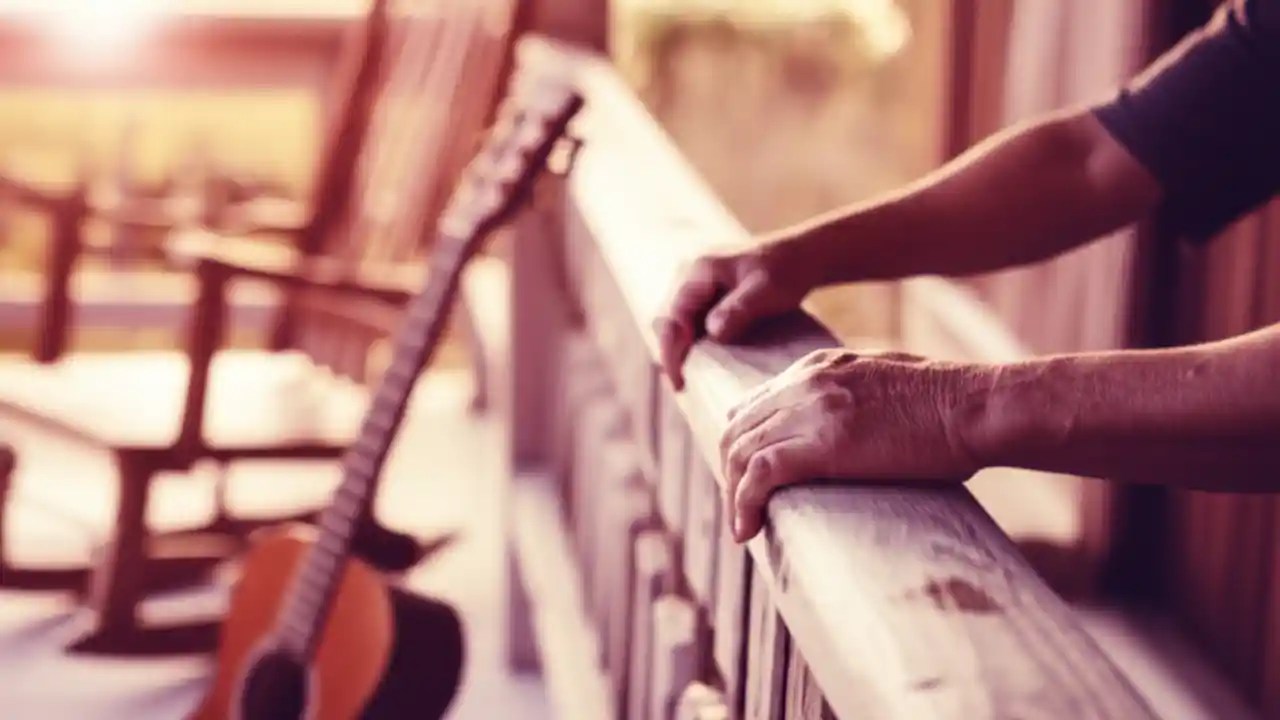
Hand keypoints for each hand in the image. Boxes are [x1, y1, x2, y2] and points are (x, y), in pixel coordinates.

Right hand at [656, 240, 816, 389]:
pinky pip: (691, 324)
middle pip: (667, 321)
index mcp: (699, 271)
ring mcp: (698, 288)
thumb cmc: (786, 270)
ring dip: (680, 351)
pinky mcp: (709, 298)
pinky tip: (701, 364)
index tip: (679, 380)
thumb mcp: (766, 289)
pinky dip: (693, 345)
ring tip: (687, 380)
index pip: (673, 316)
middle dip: (671, 353)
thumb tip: (713, 333)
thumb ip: (739, 309)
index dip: (671, 351)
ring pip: (677, 325)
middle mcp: (691, 278)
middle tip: (680, 386)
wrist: (802, 256)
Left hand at [720, 349, 989, 541]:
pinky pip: (761, 475)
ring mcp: (811, 410)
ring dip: (734, 495)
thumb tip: (851, 429)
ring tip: (742, 527)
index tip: (746, 479)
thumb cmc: (949, 405)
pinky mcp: (823, 444)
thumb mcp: (886, 382)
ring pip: (741, 453)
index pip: (753, 404)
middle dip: (730, 473)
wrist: (974, 407)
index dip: (742, 445)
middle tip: (741, 509)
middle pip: (737, 430)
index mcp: (818, 367)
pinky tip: (747, 530)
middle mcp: (805, 383)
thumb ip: (854, 395)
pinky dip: (744, 504)